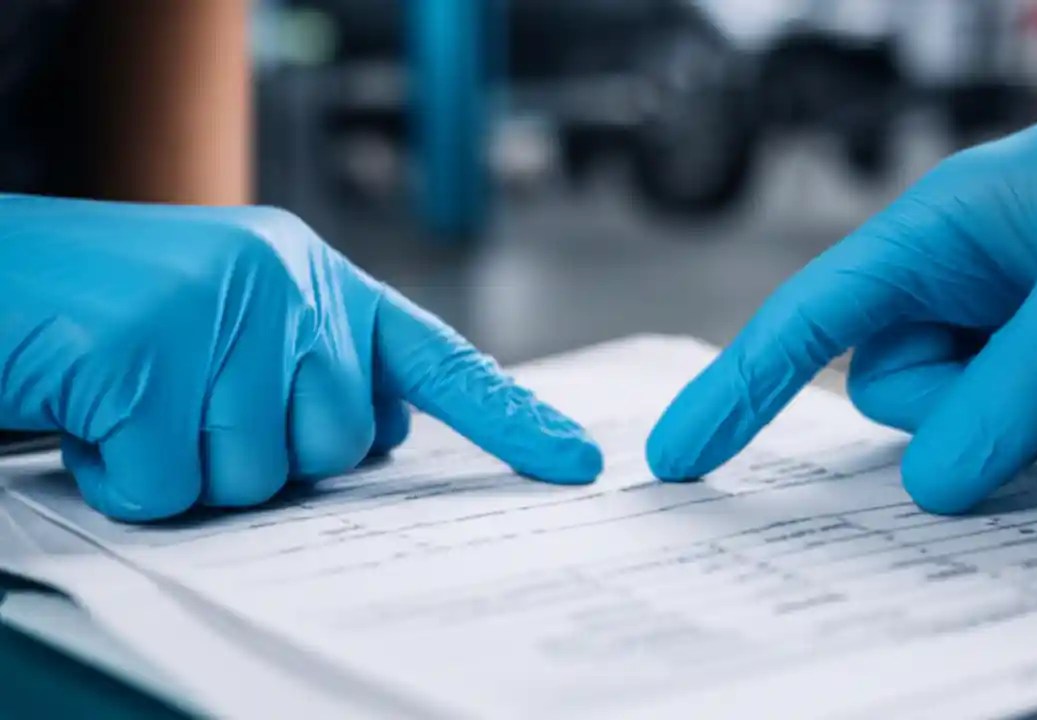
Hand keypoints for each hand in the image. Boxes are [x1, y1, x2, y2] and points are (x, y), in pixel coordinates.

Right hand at [0, 196, 601, 520]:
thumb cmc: (110, 314)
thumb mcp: (230, 327)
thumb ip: (312, 367)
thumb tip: (386, 430)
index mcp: (315, 278)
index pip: (435, 356)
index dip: (508, 416)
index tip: (574, 462)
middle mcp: (285, 283)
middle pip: (334, 447)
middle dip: (256, 456)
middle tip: (181, 402)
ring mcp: (220, 311)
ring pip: (253, 477)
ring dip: (183, 466)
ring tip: (129, 399)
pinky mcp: (148, 352)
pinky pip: (171, 487)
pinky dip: (124, 476)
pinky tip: (91, 413)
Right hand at [648, 22, 1036, 512]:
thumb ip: (1014, 389)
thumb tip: (935, 482)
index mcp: (934, 227)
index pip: (806, 317)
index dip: (734, 389)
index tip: (681, 454)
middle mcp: (950, 267)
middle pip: (884, 381)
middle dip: (950, 404)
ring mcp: (993, 303)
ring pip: (943, 404)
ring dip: (1003, 413)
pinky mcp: (1036, 332)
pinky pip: (995, 406)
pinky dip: (1029, 416)